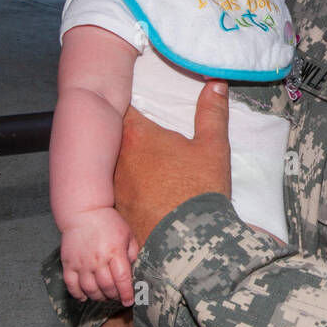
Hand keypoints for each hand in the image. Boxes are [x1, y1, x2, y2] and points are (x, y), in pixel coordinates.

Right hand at [61, 207, 138, 304]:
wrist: (83, 212)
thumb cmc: (108, 222)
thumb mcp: (128, 234)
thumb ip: (133, 253)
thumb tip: (134, 271)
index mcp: (115, 252)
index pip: (122, 279)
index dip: (127, 293)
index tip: (129, 301)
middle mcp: (98, 260)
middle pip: (107, 287)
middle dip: (114, 296)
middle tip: (117, 297)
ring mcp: (81, 263)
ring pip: (90, 289)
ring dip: (98, 297)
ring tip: (104, 296)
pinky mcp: (68, 263)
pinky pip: (71, 285)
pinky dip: (78, 294)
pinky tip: (84, 297)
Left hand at [114, 84, 231, 246]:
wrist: (188, 243)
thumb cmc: (199, 190)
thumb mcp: (213, 148)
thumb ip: (212, 113)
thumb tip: (215, 83)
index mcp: (138, 137)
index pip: (124, 110)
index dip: (130, 106)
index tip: (136, 104)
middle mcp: (116, 160)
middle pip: (114, 139)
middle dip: (125, 138)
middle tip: (142, 139)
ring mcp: (112, 189)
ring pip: (112, 169)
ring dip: (124, 168)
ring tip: (143, 172)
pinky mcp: (115, 215)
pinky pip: (116, 197)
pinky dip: (126, 195)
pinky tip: (141, 200)